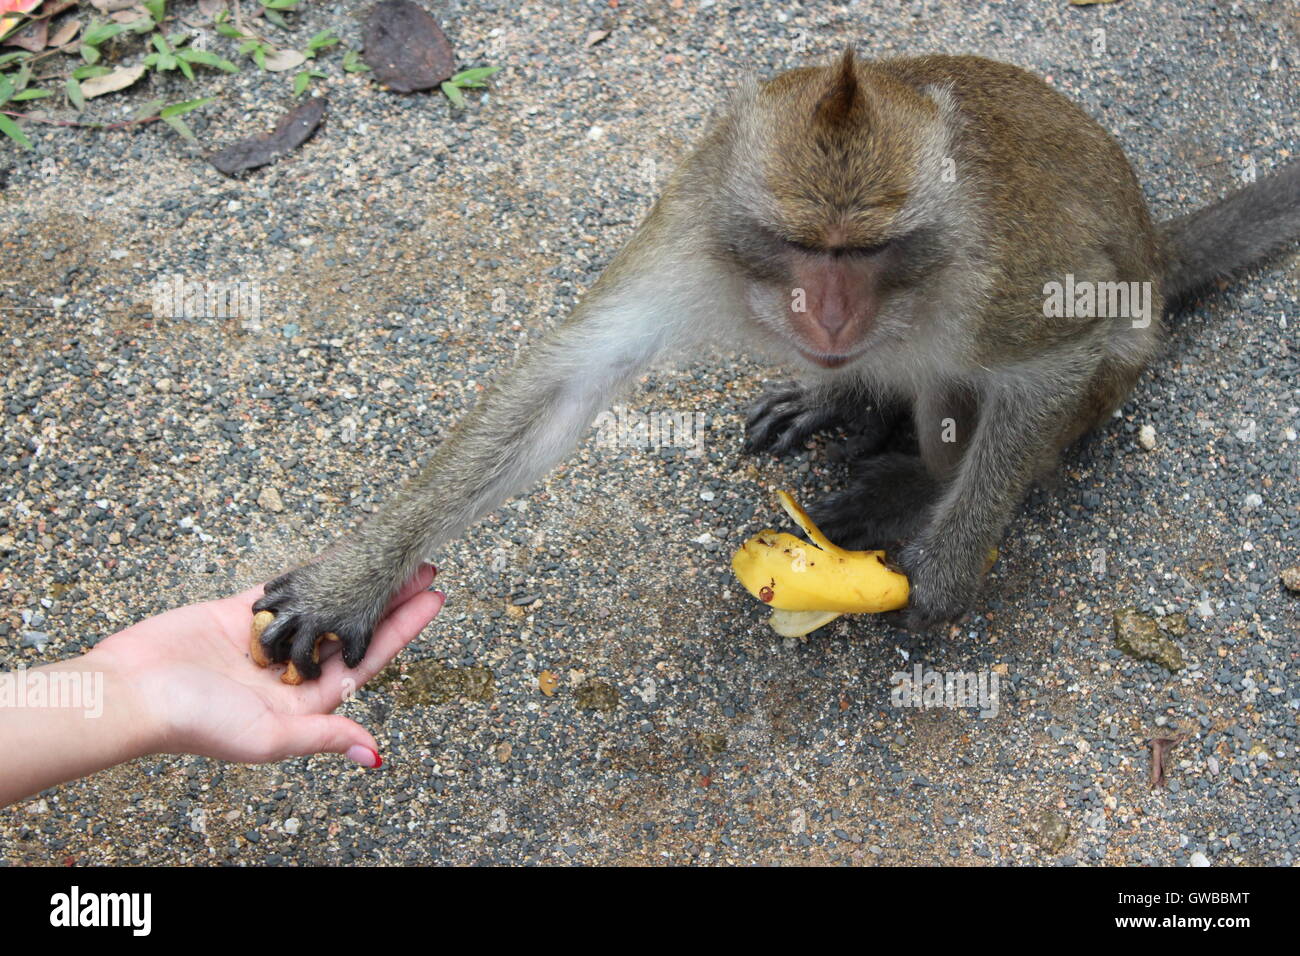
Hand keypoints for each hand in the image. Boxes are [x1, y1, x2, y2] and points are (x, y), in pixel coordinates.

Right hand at [95, 563, 442, 767]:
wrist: (129, 694)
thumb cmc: (195, 723)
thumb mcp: (270, 736)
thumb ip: (324, 735)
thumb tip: (375, 756)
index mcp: (305, 701)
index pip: (367, 658)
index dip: (402, 628)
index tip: (434, 599)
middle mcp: (291, 670)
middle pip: (352, 626)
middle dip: (388, 599)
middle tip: (423, 566)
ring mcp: (267, 641)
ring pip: (323, 603)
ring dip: (355, 581)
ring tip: (389, 555)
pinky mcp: (238, 615)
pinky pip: (284, 590)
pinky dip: (311, 572)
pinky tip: (337, 555)